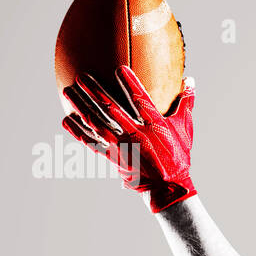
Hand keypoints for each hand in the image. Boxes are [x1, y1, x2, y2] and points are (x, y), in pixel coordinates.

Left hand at [62, 66, 196, 212]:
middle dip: (94, 92)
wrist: (167, 186)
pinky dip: (77, 131)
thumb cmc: (177, 156)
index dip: (130, 84)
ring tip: (68, 92)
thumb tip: (189, 80)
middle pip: (111, 109)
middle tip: (80, 77)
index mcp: (155, 126)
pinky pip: (91, 142)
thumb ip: (185, 103)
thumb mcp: (184, 129)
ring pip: (97, 123)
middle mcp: (136, 135)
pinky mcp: (112, 156)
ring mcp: (122, 146)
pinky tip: (66, 120)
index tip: (119, 69)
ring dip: (81, 107)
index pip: (141, 101)